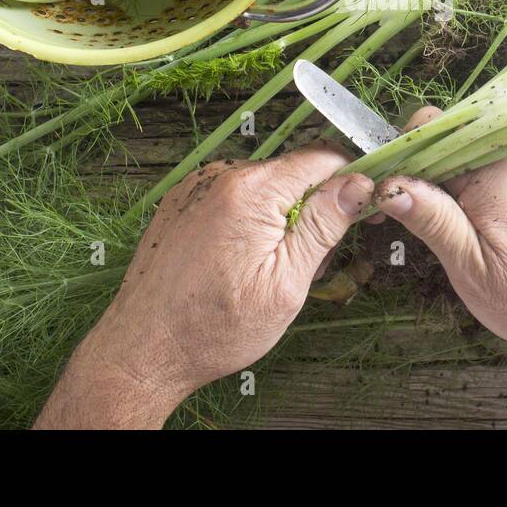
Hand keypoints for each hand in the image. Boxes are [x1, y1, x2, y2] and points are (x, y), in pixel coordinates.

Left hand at [35, 142, 372, 428]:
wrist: (143, 350)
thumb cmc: (211, 328)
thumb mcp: (287, 284)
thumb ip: (324, 226)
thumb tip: (357, 185)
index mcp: (251, 191)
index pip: (322, 157)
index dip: (350, 181)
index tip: (363, 207)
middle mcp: (220, 177)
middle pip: (292, 173)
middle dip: (312, 208)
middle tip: (309, 260)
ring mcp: (197, 187)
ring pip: (264, 187)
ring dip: (279, 218)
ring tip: (267, 269)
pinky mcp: (182, 202)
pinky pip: (233, 198)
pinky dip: (248, 222)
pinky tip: (239, 263)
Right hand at [373, 107, 506, 428]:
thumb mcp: (472, 268)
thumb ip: (431, 219)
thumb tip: (390, 184)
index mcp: (490, 168)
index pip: (424, 130)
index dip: (398, 158)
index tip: (386, 195)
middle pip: (448, 140)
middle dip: (426, 174)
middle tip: (416, 221)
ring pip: (472, 156)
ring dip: (453, 185)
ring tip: (454, 232)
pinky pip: (498, 169)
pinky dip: (480, 192)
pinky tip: (485, 230)